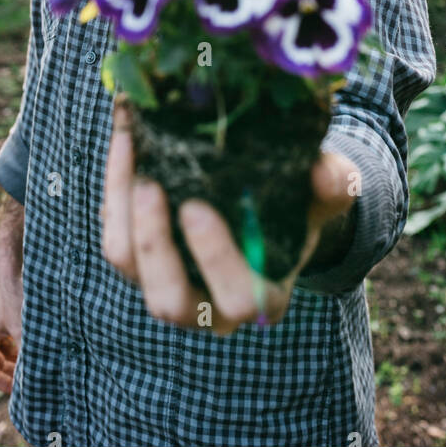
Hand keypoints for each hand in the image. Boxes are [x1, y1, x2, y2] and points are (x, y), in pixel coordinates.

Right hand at [0, 235, 23, 393]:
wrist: (9, 255)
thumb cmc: (14, 291)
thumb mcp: (23, 327)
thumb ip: (28, 353)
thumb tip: (39, 374)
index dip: (9, 387)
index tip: (28, 390)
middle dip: (14, 371)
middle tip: (36, 375)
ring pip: (0, 346)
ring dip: (16, 354)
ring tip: (38, 356)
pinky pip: (3, 331)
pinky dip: (16, 338)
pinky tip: (34, 334)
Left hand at [101, 96, 359, 335]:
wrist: (267, 202)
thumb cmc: (301, 204)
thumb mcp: (324, 195)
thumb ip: (332, 184)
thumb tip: (324, 170)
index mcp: (261, 298)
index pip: (237, 297)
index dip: (214, 258)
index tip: (197, 206)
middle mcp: (209, 307)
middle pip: (169, 301)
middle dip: (154, 244)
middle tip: (151, 185)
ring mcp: (167, 284)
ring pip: (129, 268)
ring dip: (123, 213)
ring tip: (133, 154)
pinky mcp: (139, 259)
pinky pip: (114, 236)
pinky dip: (113, 189)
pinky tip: (126, 140)